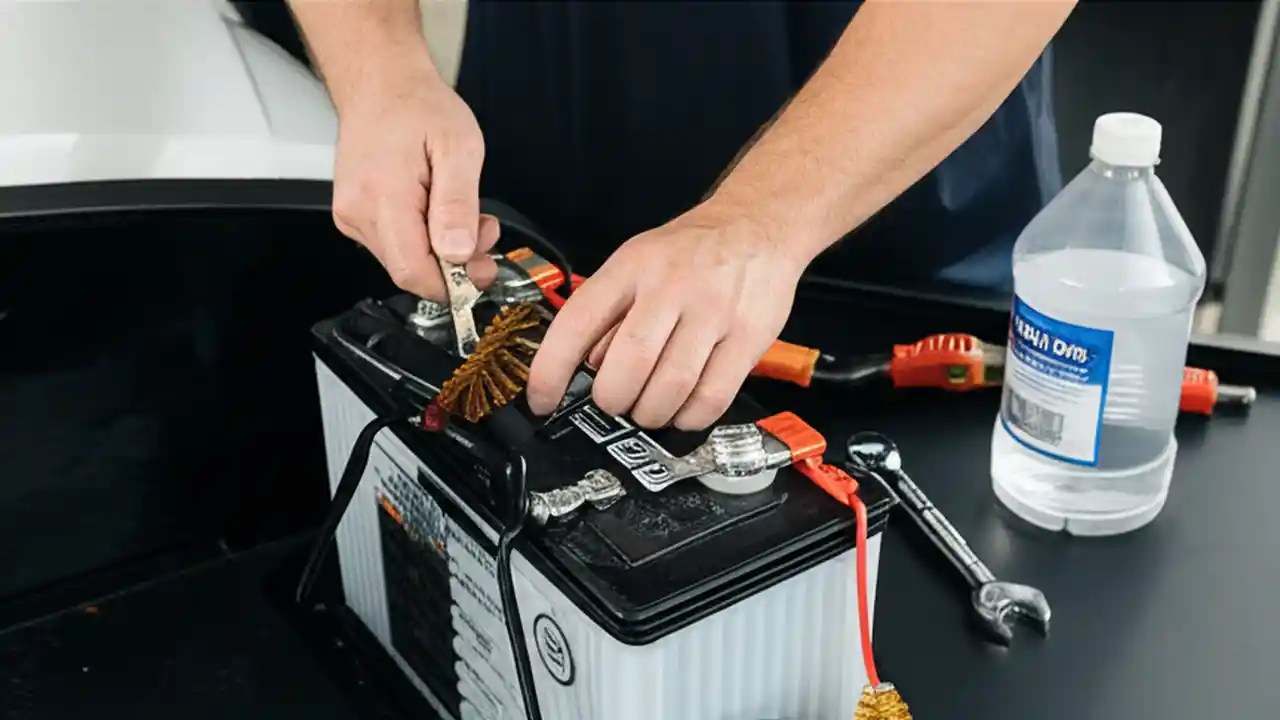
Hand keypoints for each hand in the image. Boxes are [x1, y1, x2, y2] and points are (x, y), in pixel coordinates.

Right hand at [331, 65, 498, 299]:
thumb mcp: (458, 148)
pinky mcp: (354, 215)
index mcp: (383, 198)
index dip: (451, 285)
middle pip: (410, 270)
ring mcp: (352, 216)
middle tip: (484, 234)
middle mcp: (359, 212)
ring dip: (441, 250)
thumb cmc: (417, 106)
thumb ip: (458, 204)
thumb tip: (458, 252)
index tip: (481, 274)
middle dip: (453, 264)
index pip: (413, 272)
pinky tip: (439, 212)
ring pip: (403, 260)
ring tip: (464, 214)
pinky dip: (423, 238)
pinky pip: (394, 244)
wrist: (380, 83)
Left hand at [526, 203, 803, 429]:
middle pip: (629, 364)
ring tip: (650, 409)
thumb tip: (586, 369)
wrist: (758, 226)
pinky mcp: (749, 336)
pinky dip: (690, 417)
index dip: (551, 370)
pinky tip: (684, 410)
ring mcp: (714, 312)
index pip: (577, 322)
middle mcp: (671, 287)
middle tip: (616, 403)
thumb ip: (609, 315)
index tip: (541, 401)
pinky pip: (713, 397)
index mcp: (632, 267)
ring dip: (652, 414)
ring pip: (671, 387)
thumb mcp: (636, 265)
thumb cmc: (690, 253)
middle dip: (613, 400)